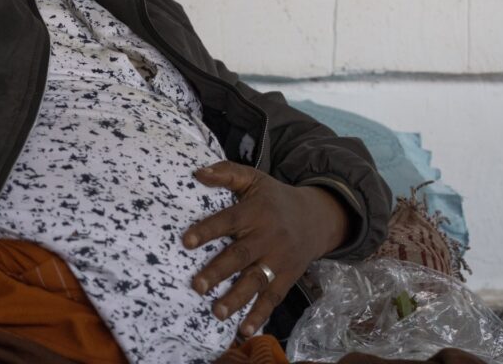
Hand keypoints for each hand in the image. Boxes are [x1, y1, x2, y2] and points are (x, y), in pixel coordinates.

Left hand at [182, 161, 349, 337]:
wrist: (316, 218)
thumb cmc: (274, 199)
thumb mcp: (254, 179)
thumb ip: (227, 173)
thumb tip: (197, 172)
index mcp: (256, 212)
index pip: (229, 220)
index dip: (208, 230)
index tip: (186, 241)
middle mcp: (268, 237)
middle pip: (241, 255)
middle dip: (219, 271)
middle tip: (197, 286)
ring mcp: (278, 260)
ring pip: (256, 280)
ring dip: (236, 298)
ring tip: (217, 312)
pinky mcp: (287, 277)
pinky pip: (273, 298)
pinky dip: (260, 315)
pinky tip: (245, 330)